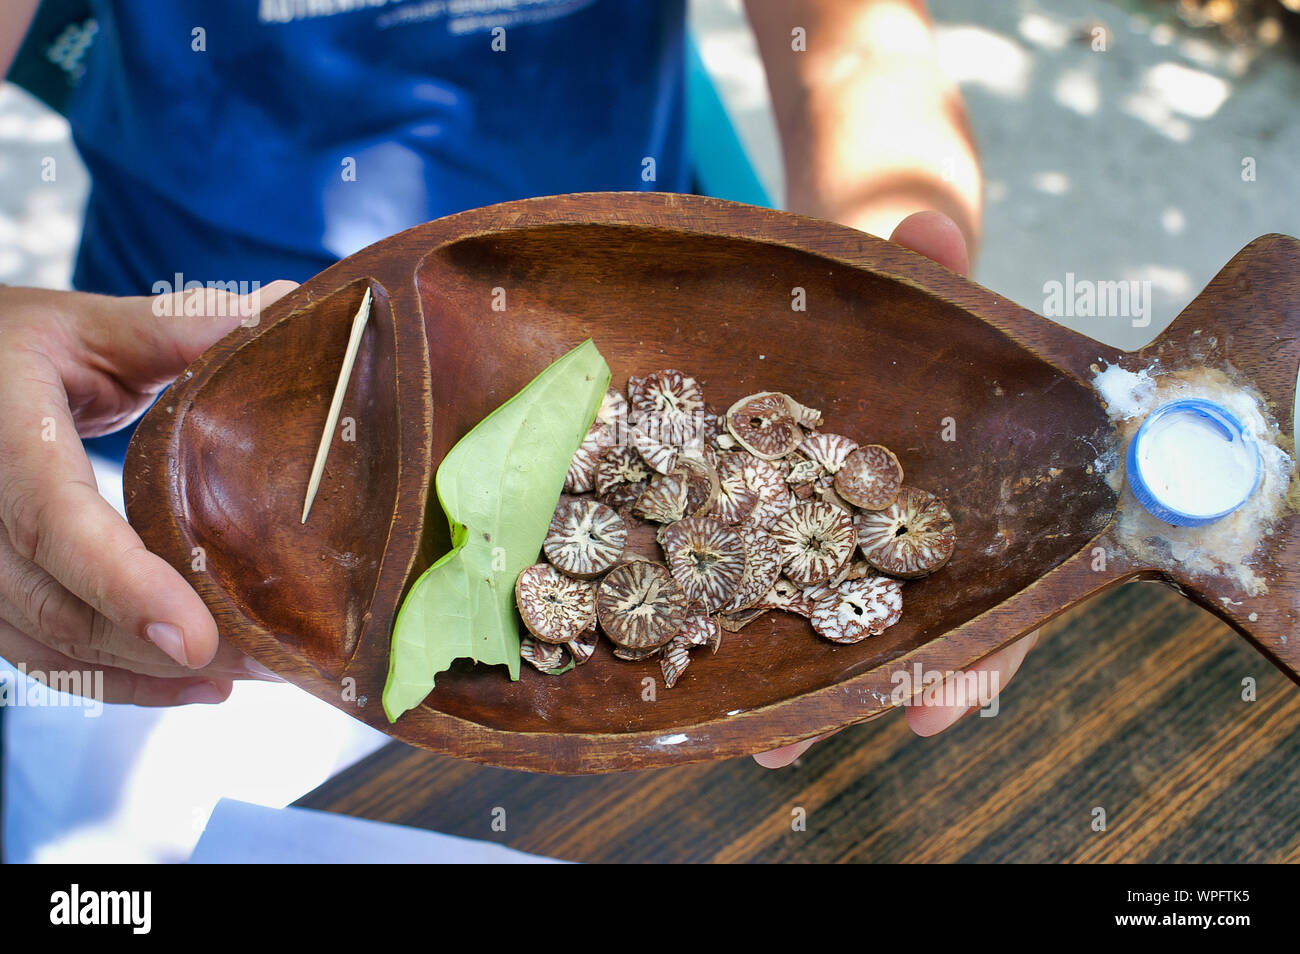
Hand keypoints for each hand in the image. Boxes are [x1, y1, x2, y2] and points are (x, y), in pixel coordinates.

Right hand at [0, 280, 295, 704]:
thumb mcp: (83, 326)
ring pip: (49, 645)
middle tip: (268, 658)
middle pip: (58, 606)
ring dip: (147, 675)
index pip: (52, 522)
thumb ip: (178, 326)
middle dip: (162, 645)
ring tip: (249, 673)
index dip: (121, 582)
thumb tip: (289, 304)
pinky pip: (40, 657)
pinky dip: (118, 681)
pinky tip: (193, 684)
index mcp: (0, 435)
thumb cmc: (7, 346)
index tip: (192, 636)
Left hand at [754, 211, 1034, 767]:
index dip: (968, 658)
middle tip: (794, 748)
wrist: (821, 284)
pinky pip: (729, 579)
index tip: (937, 708)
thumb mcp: (911, 263)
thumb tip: (927, 228)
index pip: (983, 595)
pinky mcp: (738, 520)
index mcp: (955, 495)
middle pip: (884, 638)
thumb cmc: (887, 287)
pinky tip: (669, 659)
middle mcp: (882, 533)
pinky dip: (709, 621)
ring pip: (808, 629)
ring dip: (774, 692)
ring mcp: (808, 534)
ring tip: (736, 740)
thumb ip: (929, 251)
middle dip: (840, 697)